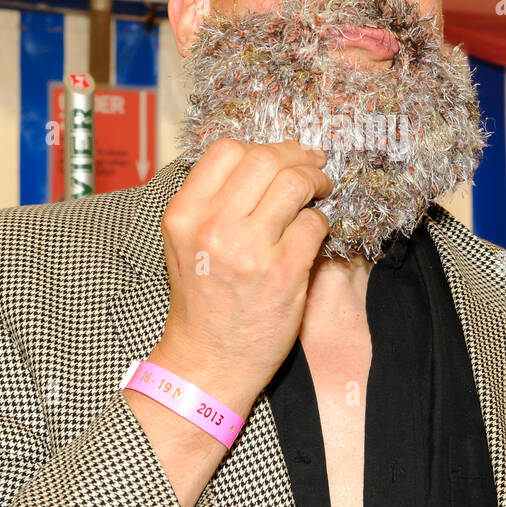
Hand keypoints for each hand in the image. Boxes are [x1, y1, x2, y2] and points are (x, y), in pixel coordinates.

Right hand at [151, 139, 331, 401]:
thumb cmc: (202, 299)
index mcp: (184, 214)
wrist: (208, 360)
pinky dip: (320, 222)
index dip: (263, 147)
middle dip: (297, 157)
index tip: (282, 156)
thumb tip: (261, 161)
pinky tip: (313, 234)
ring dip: (315, 182)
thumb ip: (212, 201)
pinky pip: (314, 224)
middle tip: (313, 168)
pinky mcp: (283, 272)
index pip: (227, 150)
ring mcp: (249, 250)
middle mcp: (213, 227)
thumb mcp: (185, 242)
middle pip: (265, 159)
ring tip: (319, 192)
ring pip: (294, 184)